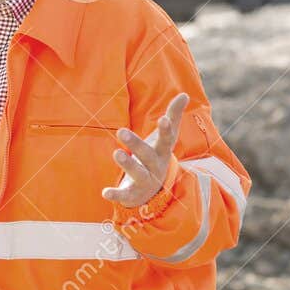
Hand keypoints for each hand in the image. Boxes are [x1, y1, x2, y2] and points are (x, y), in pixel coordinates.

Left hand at [102, 92, 188, 207]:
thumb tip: (185, 94)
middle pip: (148, 155)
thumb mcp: (165, 138)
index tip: (163, 119)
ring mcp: (145, 182)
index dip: (166, 130)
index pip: (167, 140)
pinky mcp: (132, 194)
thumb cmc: (156, 156)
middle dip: (136, 144)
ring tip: (116, 153)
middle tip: (121, 131)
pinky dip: (116, 194)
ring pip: (138, 174)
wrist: (154, 191)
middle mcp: (155, 167)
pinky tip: (105, 192)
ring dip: (128, 164)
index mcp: (162, 151)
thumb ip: (173, 116)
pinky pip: (124, 195)